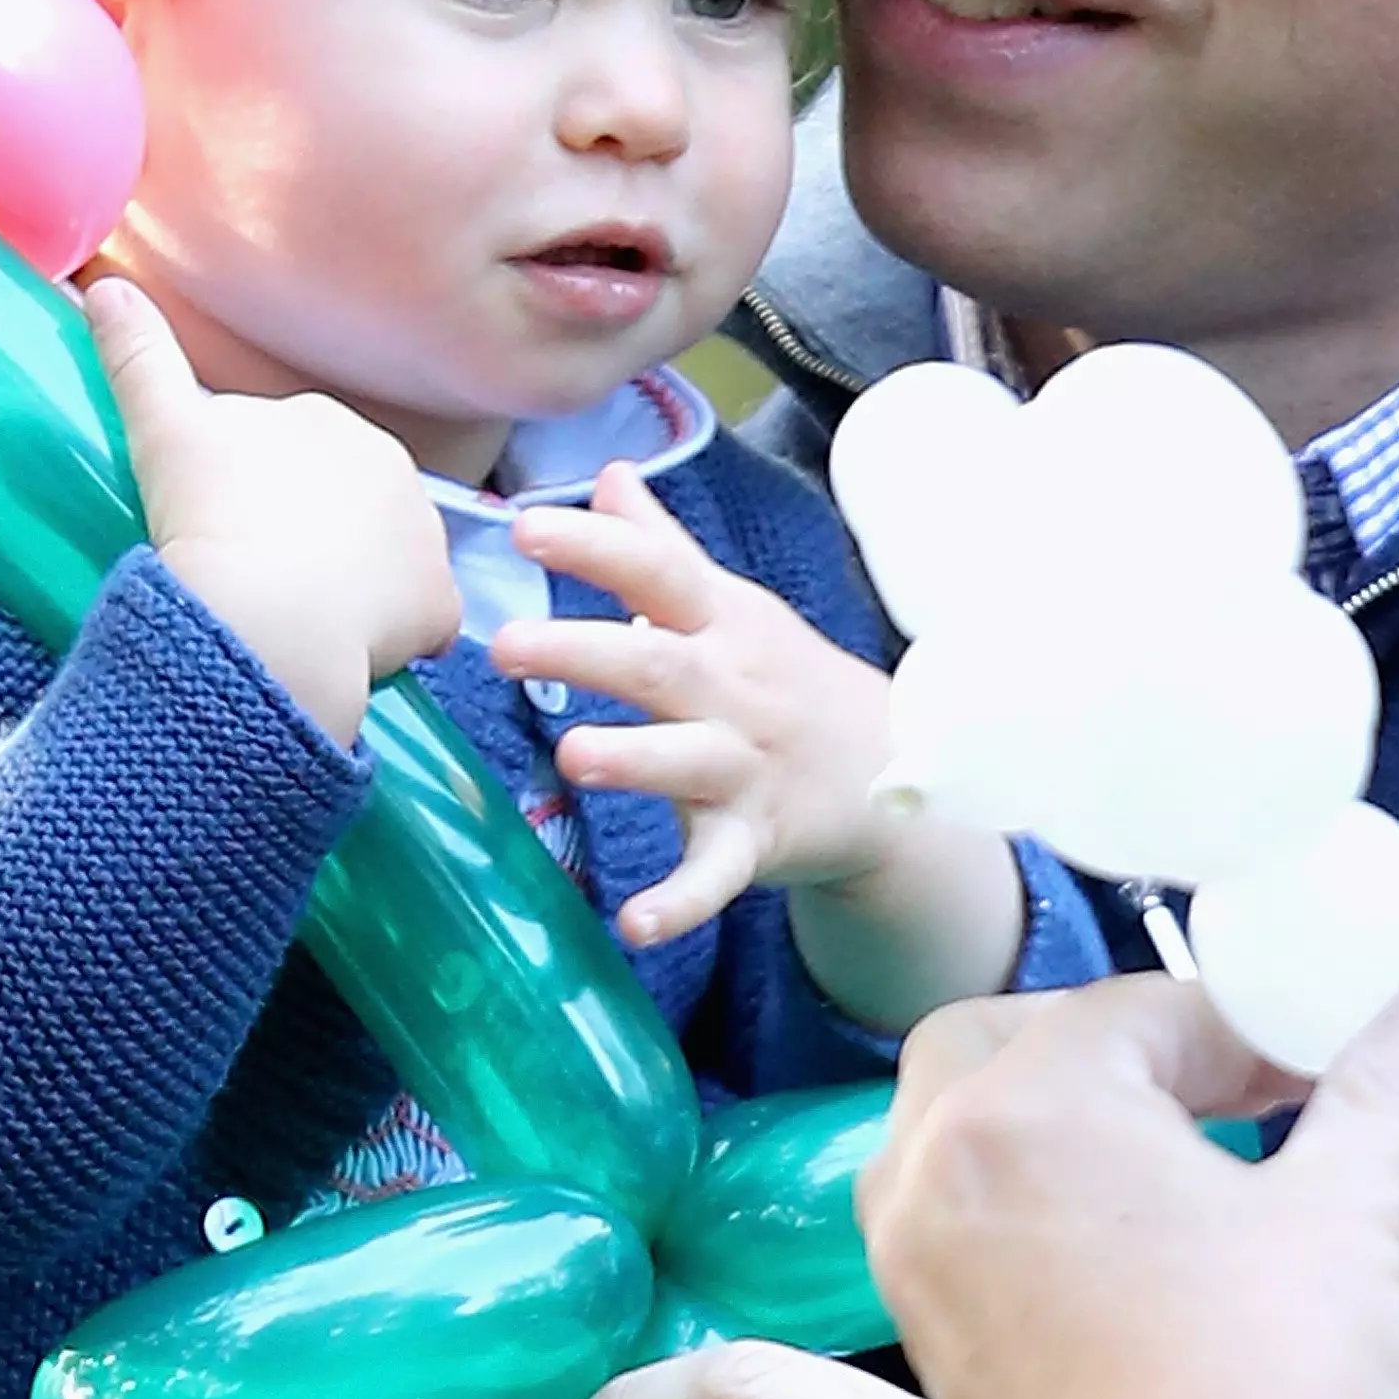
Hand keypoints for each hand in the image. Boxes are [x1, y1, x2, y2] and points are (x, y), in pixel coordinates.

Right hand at [86, 277, 461, 743]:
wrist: (263, 609)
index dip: (261, 493)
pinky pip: (422, 616)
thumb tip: (102, 286)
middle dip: (314, 533)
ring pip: (388, 559)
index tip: (228, 526)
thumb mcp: (164, 428)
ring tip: (300, 618)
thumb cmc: (208, 514)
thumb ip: (137, 355)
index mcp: (325, 419)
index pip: (298, 453)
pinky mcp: (438, 600)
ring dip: (358, 583)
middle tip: (258, 573)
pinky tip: (354, 650)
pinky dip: (400, 634)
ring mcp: (423, 534)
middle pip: (348, 505)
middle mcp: (391, 465)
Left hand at [495, 462, 899, 944]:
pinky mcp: (755, 841)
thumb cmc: (786, 677)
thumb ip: (662, 545)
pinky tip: (634, 925)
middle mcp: (730, 690)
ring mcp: (746, 768)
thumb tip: (610, 473)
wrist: (896, 769)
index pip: (656, 573)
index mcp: (721, 624)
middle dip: (584, 651)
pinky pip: (716, 874)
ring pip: (686, 763)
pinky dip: (680, 902)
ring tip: (572, 754)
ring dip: (632, 760)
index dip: (594, 547)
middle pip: (657, 664)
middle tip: (503, 644)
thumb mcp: (734, 604)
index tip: (524, 525)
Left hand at [857, 964, 1398, 1398]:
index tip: (1315, 1069)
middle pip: (1001, 1043)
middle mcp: (938, 1178)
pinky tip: (1131, 1269)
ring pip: (956, 1142)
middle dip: (1111, 1050)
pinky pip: (959, 1243)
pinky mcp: (938, 1371)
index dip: (1242, 1029)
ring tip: (1173, 1169)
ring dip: (1050, 1128)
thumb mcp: (1355, 1215)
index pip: (1137, 1010)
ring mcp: (923, 1280)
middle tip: (1222, 1091)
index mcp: (1025, 1106)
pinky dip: (1026, 1220)